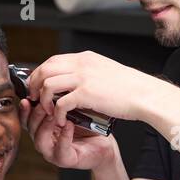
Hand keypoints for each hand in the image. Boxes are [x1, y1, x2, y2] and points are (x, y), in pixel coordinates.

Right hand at [21, 98, 117, 170]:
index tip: (27, 96)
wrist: (104, 144)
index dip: (25, 108)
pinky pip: (60, 150)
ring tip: (55, 114)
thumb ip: (59, 99)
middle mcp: (44, 140)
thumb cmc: (88, 126)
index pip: (27, 118)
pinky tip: (69, 125)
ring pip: (40, 141)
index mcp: (42, 127)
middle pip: (30, 128)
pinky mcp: (66, 160)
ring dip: (45, 126)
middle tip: (44, 102)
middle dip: (35, 114)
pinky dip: (64, 137)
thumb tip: (50, 80)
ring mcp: (53, 152)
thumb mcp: (72, 108)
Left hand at [25, 51, 160, 126]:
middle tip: (35, 99)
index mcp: (85, 58)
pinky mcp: (86, 94)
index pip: (53, 60)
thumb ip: (88, 72)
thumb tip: (74, 80)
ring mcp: (83, 78)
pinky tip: (61, 121)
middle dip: (35, 85)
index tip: (37, 85)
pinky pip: (60, 103)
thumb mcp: (105, 71)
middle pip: (45, 69)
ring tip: (48, 111)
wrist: (144, 94)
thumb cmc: (129, 87)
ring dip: (44, 100)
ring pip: (48, 84)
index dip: (40, 73)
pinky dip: (57, 114)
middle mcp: (82, 65)